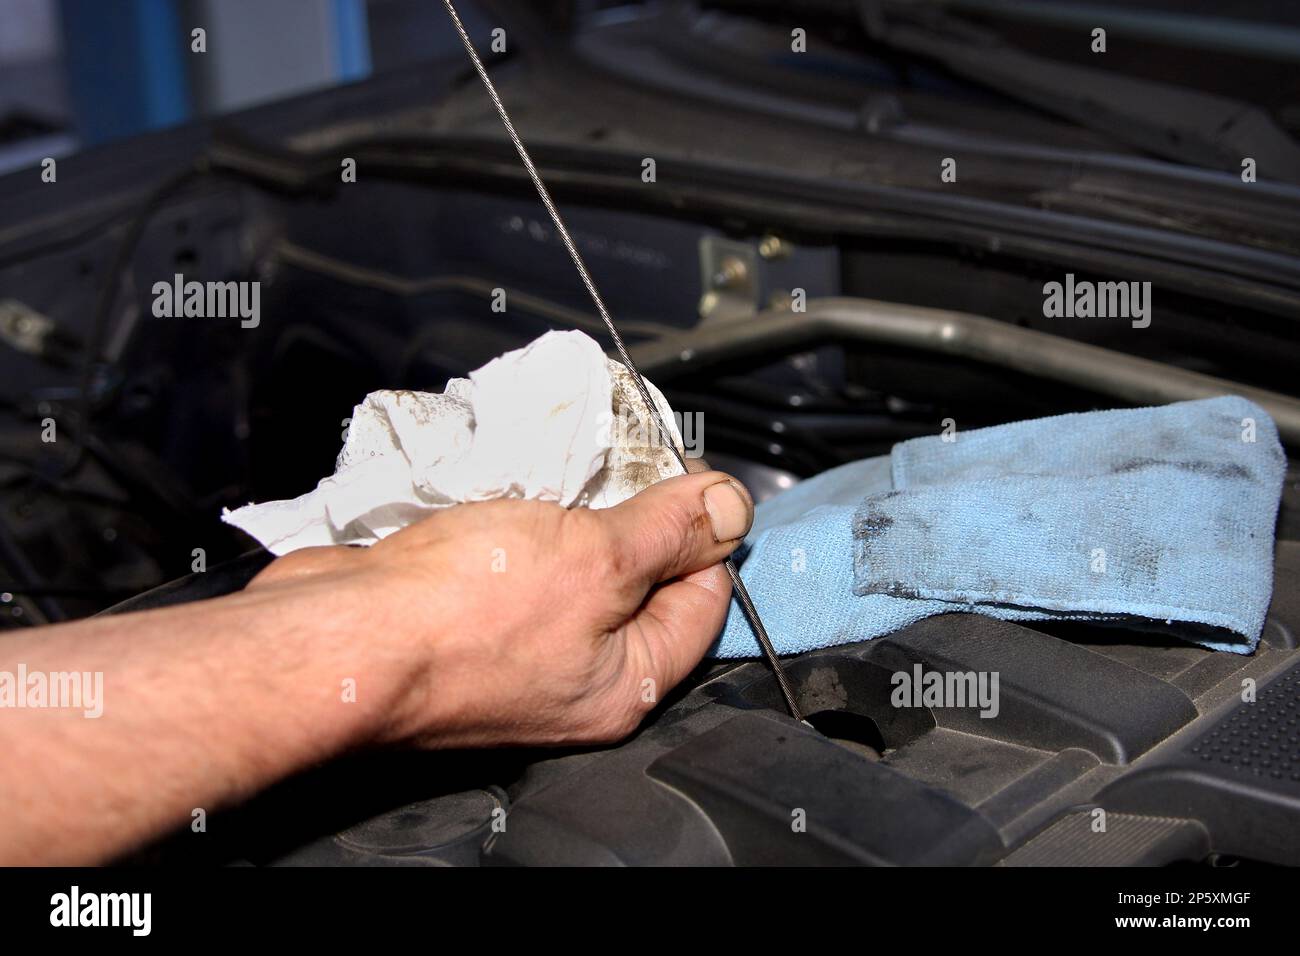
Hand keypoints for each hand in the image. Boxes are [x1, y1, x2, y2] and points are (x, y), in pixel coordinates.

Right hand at [248, 470, 753, 747]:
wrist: (335, 639)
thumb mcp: (597, 558)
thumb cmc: (459, 617)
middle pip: (636, 585)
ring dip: (571, 518)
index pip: (702, 601)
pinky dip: (518, 529)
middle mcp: (576, 680)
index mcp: (625, 684)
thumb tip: (731, 510)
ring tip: (564, 476)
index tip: (690, 480)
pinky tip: (512, 495)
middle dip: (634, 519)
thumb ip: (670, 532)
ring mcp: (517, 655)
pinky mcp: (467, 625)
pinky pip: (515, 569)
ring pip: (571, 570)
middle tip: (623, 465)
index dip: (705, 533)